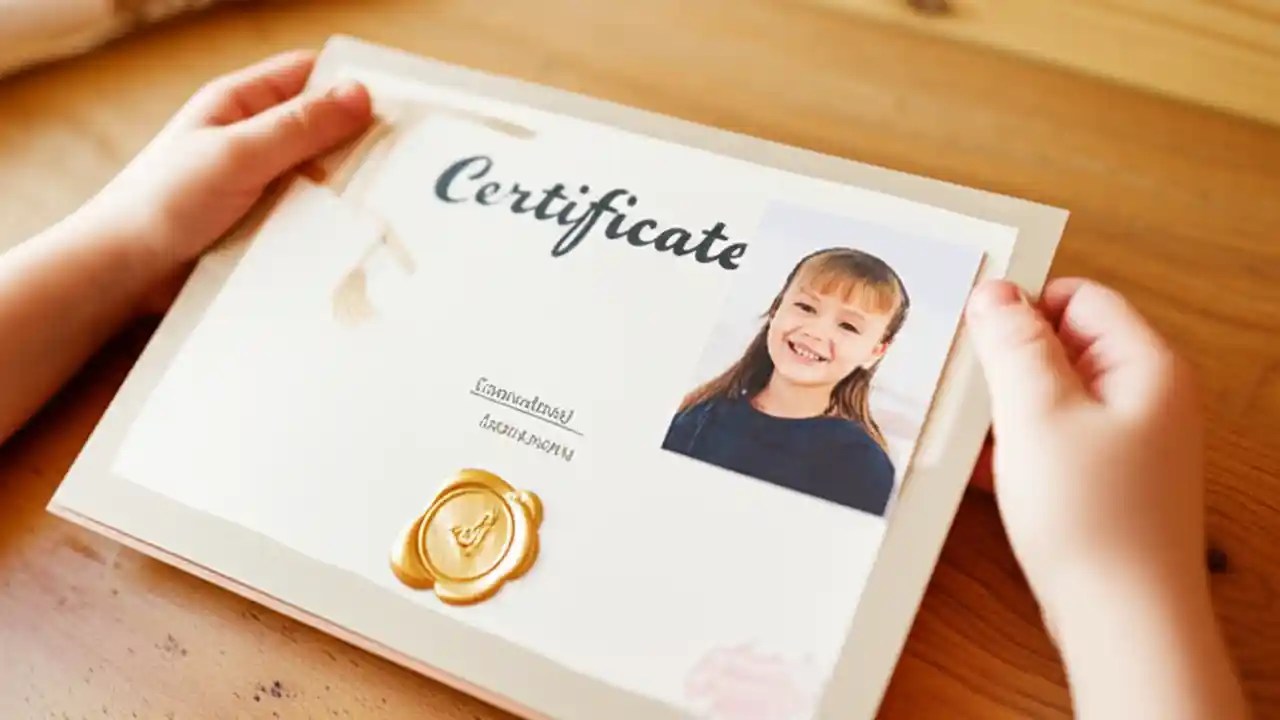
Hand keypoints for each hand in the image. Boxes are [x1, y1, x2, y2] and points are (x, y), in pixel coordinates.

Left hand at [79, 50, 372, 304]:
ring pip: (319, 179)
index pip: (309, 76)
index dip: (351, 84)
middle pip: (322, 130)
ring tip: (388, 206)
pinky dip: (328, 226)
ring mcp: (257, 186)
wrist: (121, 275)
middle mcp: (251, 140)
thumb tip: (361, 95)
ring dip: (345, 193)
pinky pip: (307, 219)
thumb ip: (298, 127)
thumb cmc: (161, 203)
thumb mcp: (236, 154)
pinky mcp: (261, 227)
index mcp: (239, 104)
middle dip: (359, 144)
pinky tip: (353, 240)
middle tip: (407, 163)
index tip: (400, 105)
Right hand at [965, 279, 1248, 716]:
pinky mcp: (1104, 482)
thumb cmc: (1093, 518)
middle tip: (960, 384)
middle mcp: (1144, 398)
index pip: (1078, 297)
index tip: (969, 327)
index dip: (1022, 305)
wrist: (1122, 622)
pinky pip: (1050, 441)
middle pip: (1062, 346)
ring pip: (1050, 397)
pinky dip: (1013, 448)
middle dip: (1005, 363)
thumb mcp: (1037, 413)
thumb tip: (996, 292)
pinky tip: (979, 472)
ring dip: (1003, 410)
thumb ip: (1014, 345)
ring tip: (965, 434)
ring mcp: (1126, 443)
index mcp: (1144, 366)